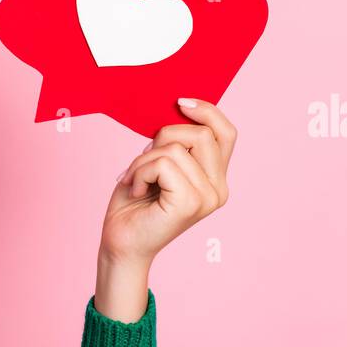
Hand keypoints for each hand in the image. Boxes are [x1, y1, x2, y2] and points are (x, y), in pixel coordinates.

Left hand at [92, 98, 236, 322]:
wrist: (120, 244)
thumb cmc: (134, 205)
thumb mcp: (157, 164)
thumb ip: (174, 143)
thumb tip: (178, 108)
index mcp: (215, 179)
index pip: (226, 133)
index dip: (207, 111)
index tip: (179, 102)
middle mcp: (219, 189)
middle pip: (201, 134)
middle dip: (162, 138)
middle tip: (141, 164)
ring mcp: (208, 197)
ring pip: (175, 147)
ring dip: (144, 159)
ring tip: (135, 180)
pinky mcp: (190, 203)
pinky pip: (163, 162)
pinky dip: (140, 170)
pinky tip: (135, 189)